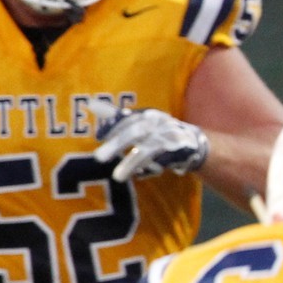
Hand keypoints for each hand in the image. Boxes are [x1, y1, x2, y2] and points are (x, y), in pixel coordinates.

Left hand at [89, 97, 209, 181]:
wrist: (193, 143)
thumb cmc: (158, 131)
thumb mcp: (140, 121)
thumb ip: (116, 116)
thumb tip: (90, 104)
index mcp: (147, 115)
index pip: (127, 119)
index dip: (113, 127)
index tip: (98, 136)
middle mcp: (158, 124)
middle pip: (135, 133)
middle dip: (117, 145)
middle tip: (99, 158)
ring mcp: (169, 139)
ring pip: (147, 151)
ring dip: (131, 164)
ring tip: (117, 177)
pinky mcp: (179, 153)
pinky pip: (161, 162)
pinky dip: (149, 169)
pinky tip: (138, 175)